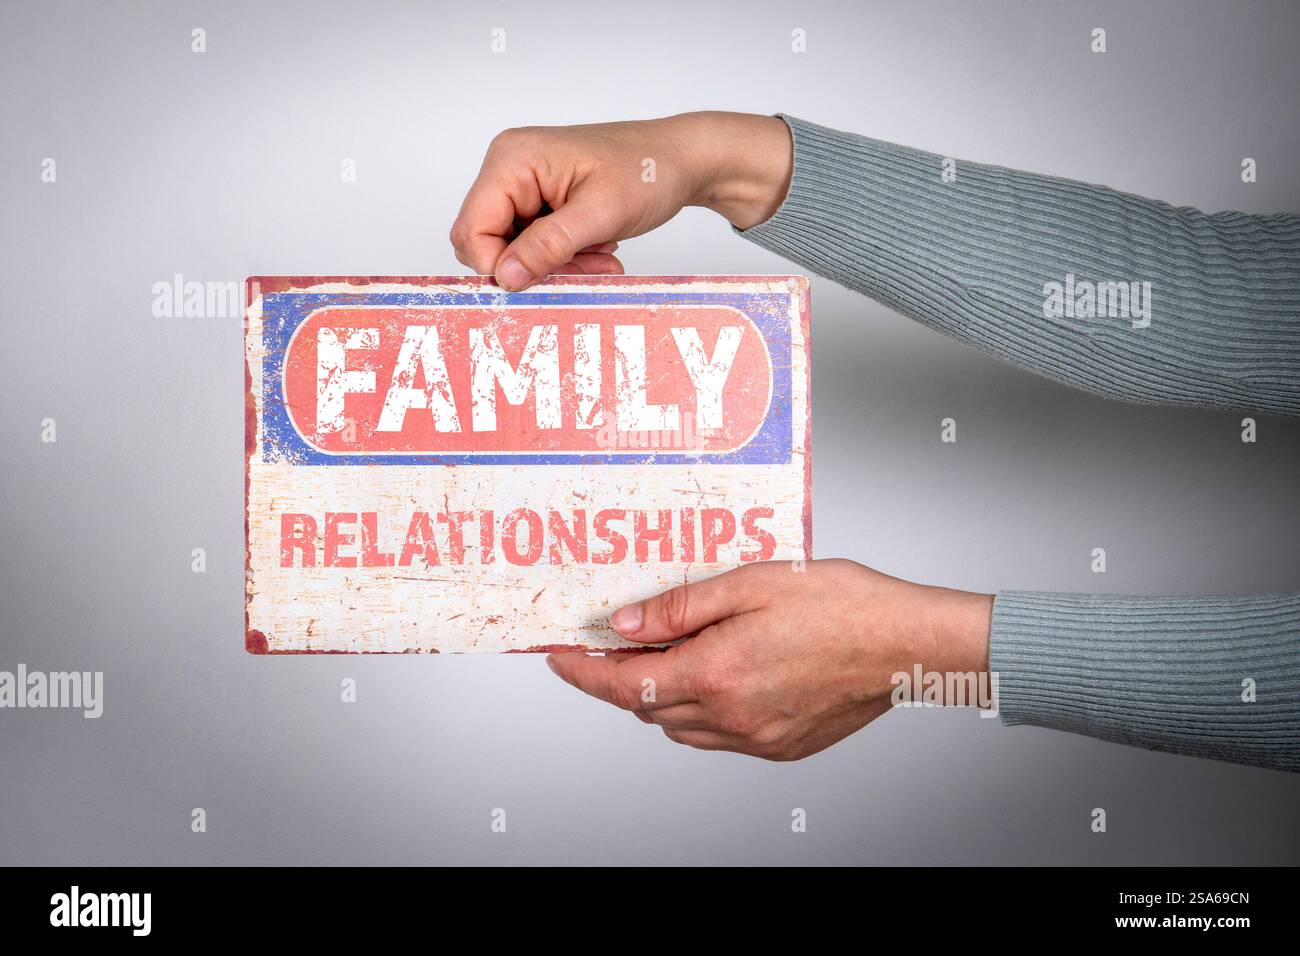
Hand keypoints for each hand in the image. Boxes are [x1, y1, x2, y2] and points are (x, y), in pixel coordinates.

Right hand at [450, 111, 792, 289]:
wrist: (680, 161)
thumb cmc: (648, 172)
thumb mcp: (601, 213)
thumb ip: (549, 245)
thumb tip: (505, 277)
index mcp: (512, 159)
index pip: (473, 229)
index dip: (499, 266)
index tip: (542, 281)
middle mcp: (509, 168)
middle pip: (488, 242)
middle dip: (532, 267)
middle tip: (582, 269)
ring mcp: (523, 184)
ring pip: (513, 249)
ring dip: (554, 265)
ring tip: (599, 259)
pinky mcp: (538, 200)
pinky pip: (534, 244)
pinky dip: (563, 257)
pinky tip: (597, 251)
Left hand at [547, 559, 993, 760]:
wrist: (906, 643)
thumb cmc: (841, 604)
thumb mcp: (750, 583)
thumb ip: (681, 607)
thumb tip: (627, 624)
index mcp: (716, 673)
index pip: (623, 684)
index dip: (582, 672)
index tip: (558, 658)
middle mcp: (732, 716)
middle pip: (647, 707)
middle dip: (624, 677)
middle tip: (621, 640)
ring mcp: (758, 737)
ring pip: (681, 727)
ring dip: (663, 695)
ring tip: (675, 652)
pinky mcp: (782, 746)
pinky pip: (720, 737)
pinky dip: (703, 711)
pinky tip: (722, 675)